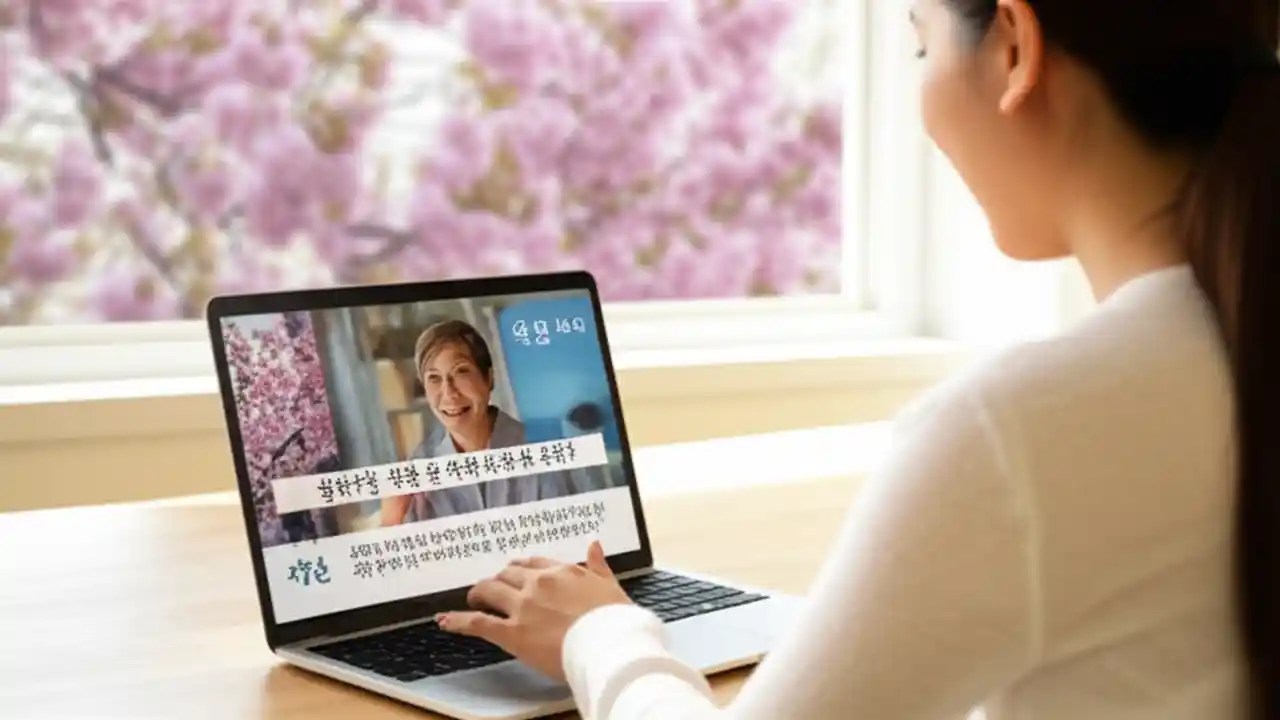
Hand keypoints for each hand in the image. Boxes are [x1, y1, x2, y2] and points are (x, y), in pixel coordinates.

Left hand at [437, 541, 630, 679]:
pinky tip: (444, 621)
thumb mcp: (610, 586)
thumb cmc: (615, 620)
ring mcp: (523, 607)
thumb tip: (594, 544)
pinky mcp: (512, 632)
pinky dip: (458, 621)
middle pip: (509, 573)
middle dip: (499, 579)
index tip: (518, 572)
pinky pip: (478, 623)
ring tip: (473, 597)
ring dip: (479, 592)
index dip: (522, 568)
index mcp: (563, 572)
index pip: (534, 563)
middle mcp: (539, 583)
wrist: (610, 645)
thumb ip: (599, 565)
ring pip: (490, 590)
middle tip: (494, 587)